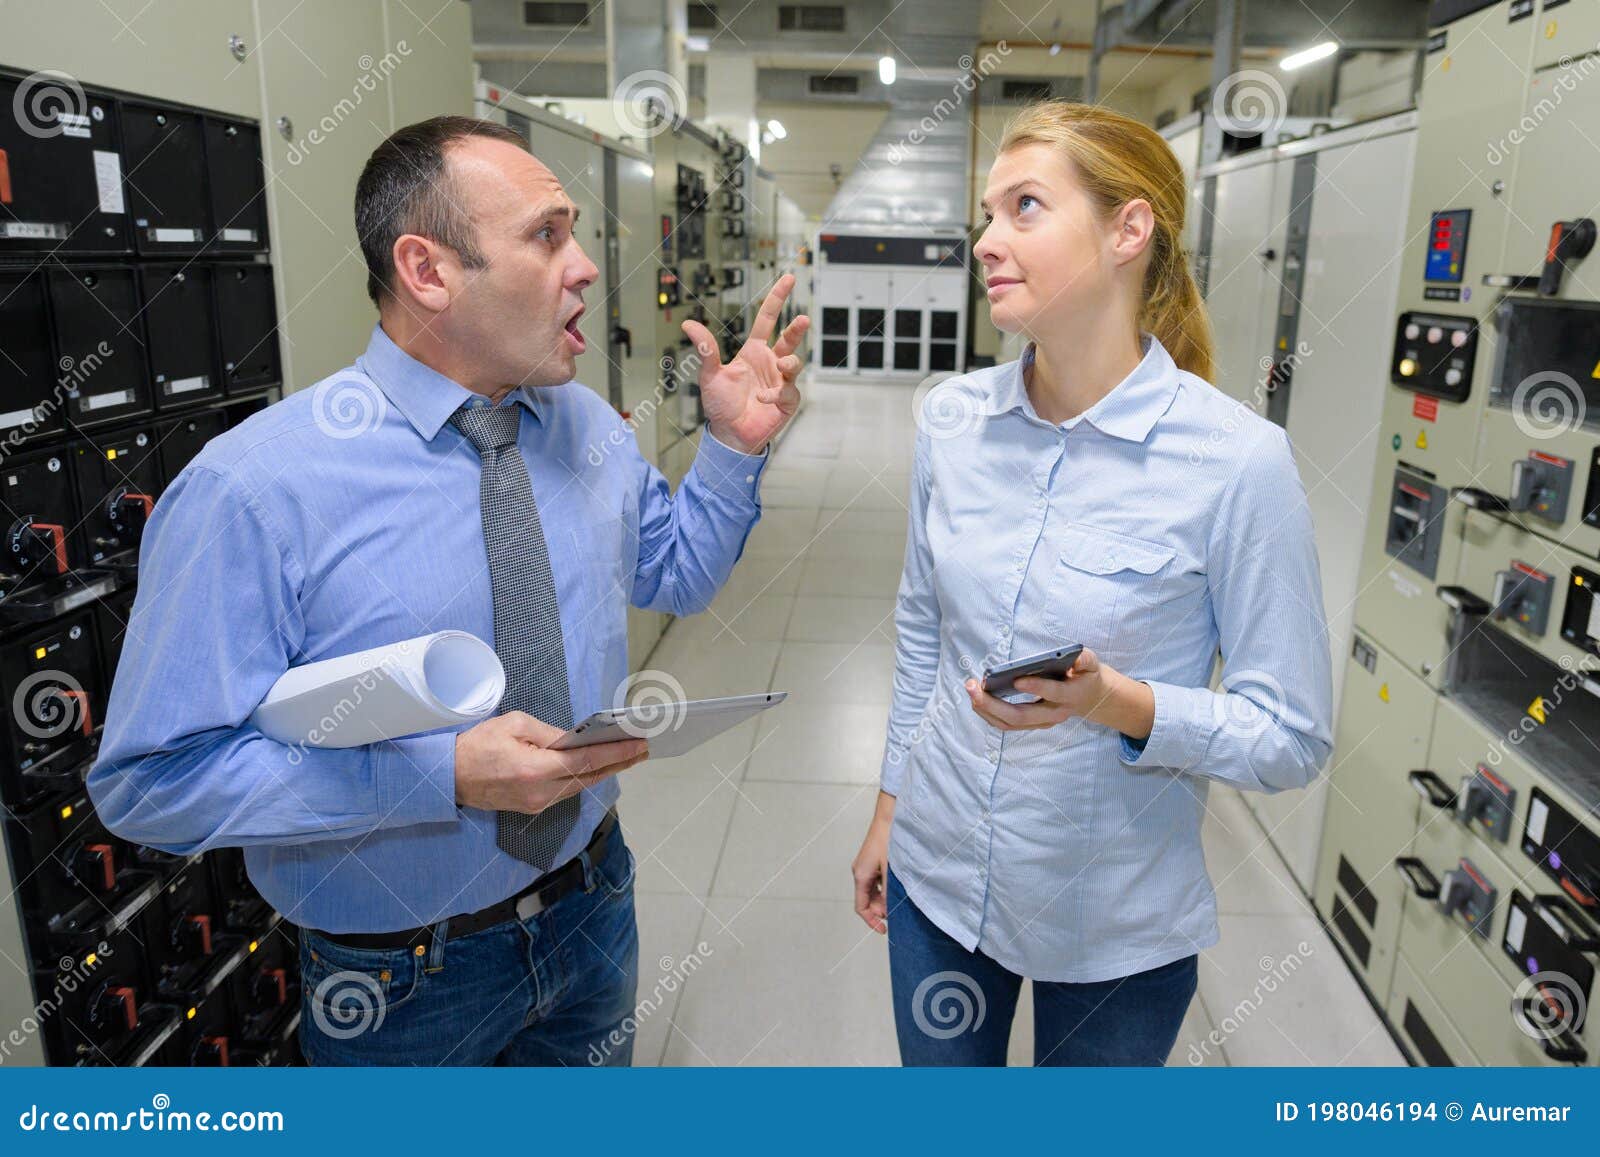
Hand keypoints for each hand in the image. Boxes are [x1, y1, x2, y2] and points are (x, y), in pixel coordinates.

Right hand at [453, 711, 648, 813]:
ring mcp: (538, 803)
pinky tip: (597, 767)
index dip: (617, 752)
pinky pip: (567, 791)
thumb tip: (576, 739)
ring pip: (580, 786)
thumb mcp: (515, 725)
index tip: (639, 744)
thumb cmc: (477, 746)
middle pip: (590, 777)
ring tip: (626, 756)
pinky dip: (585, 777)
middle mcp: (541, 793)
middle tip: (642, 750)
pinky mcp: (533, 807)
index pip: (587, 760)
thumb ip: (550, 733)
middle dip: (619, 762)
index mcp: (537, 770)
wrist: (448, 777)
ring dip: (604, 770)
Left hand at [683, 272, 808, 454]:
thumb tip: (688, 323)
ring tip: (781, 366)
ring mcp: (781, 382)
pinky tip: (762, 398)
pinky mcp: (787, 402)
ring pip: (794, 364)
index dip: (777, 298)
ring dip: (789, 364)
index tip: (789, 278)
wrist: (729, 436)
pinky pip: (787, 392)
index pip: (768, 319)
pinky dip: (775, 393)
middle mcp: (770, 363)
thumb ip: (705, 349)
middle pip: (789, 339)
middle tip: (803, 319)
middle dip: (797, 329)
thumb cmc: (720, 405)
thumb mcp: (710, 375)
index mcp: (754, 352)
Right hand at [852, 790, 896, 933]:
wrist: (890, 817)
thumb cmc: (889, 840)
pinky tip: (898, 886)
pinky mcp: (872, 861)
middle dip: (881, 910)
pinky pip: (876, 882)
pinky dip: (885, 889)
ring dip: (885, 899)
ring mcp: (865, 866)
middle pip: (867, 901)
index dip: (871, 921)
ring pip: (873, 892)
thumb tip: (890, 911)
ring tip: (900, 899)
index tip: (885, 930)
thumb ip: (889, 892)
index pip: (861, 907)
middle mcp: (860, 872)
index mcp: (860, 875)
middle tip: (899, 912)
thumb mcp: (891, 870)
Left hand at [964, 647, 1154, 736]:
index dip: (1036, 687)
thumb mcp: (1091, 664)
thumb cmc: (1085, 676)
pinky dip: (988, 713)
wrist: (1091, 698)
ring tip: (970, 690)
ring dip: (985, 709)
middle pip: (1021, 716)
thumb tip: (1074, 656)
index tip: (1016, 679)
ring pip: (1009, 723)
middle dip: (993, 704)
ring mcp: (1041, 722)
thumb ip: (1084, 660)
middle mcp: (1054, 714)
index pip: (1052, 694)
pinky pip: (1006, 723)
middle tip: (973, 687)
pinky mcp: (1031, 723)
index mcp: (1070, 697)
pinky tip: (975, 698)